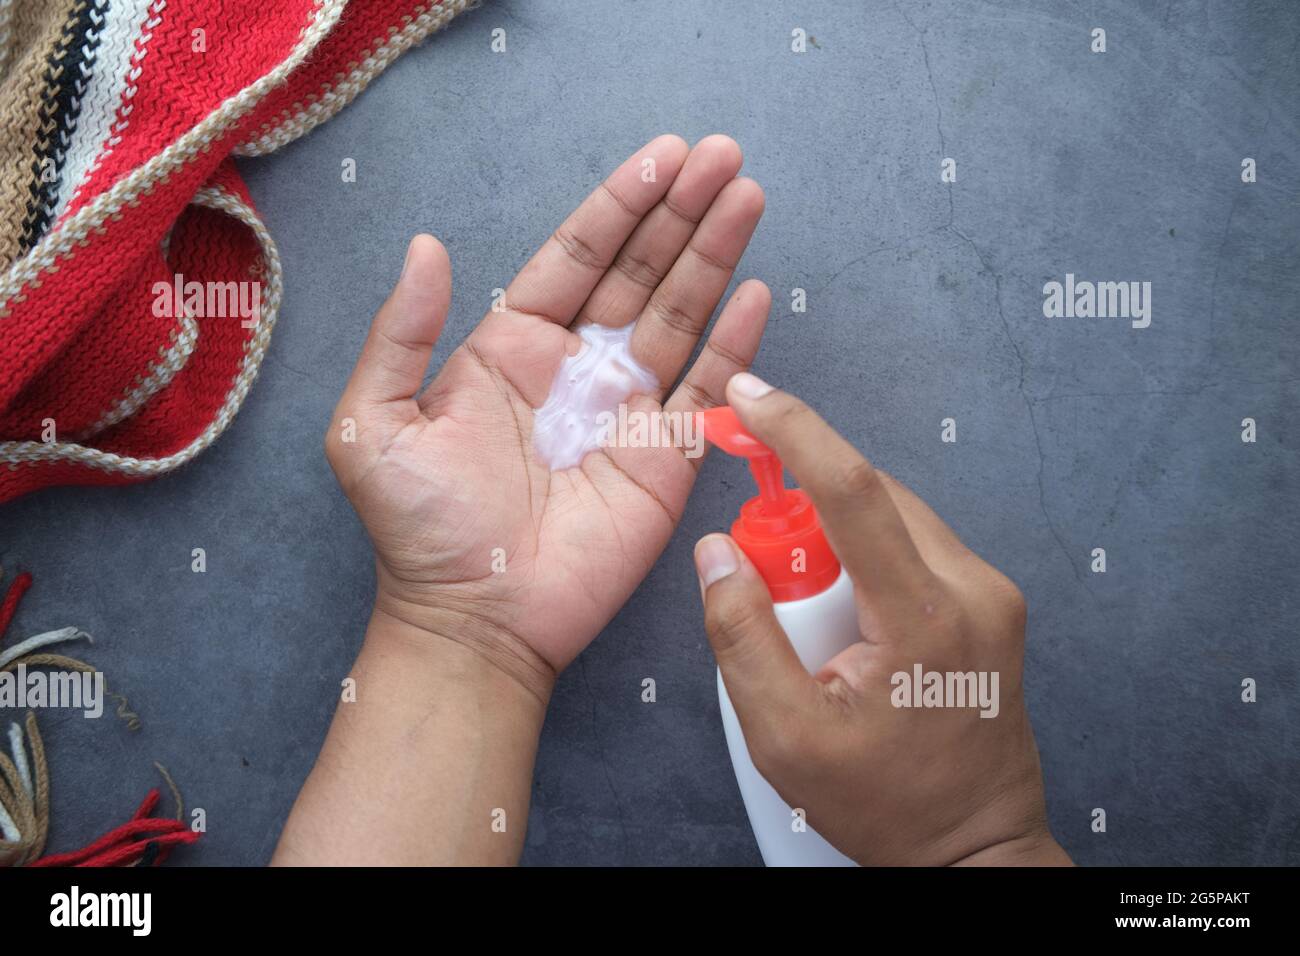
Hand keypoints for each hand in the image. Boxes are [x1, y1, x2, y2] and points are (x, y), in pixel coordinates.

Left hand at [326, 135, 769, 696]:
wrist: (473, 619)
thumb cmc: (419, 528)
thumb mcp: (374, 424)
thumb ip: (401, 333)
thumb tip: (427, 246)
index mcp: (513, 347)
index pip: (577, 257)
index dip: (620, 205)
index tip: (664, 156)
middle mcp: (576, 368)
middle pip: (640, 272)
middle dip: (681, 212)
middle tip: (725, 155)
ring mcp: (626, 410)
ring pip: (681, 315)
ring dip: (715, 254)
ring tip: (748, 193)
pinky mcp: (664, 458)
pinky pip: (707, 389)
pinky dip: (735, 343)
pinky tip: (755, 291)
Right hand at [694, 374, 1070, 865]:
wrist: (975, 849)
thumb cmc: (887, 804)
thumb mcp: (785, 738)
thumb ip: (742, 636)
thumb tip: (719, 555)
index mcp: (926, 617)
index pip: (855, 491)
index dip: (796, 430)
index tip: (751, 396)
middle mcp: (973, 590)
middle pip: (871, 497)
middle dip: (805, 507)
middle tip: (767, 569)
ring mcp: (990, 593)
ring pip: (893, 515)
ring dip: (836, 534)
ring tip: (812, 618)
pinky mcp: (990, 601)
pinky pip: (913, 543)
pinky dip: (866, 554)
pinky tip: (846, 615)